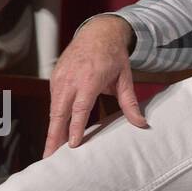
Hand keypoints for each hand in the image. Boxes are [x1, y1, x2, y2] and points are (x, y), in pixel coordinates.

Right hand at [43, 15, 146, 157]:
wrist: (98, 32)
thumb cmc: (113, 56)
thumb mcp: (125, 78)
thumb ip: (130, 103)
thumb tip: (142, 124)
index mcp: (89, 80)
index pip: (80, 108)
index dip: (76, 127)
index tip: (73, 144)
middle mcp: (71, 80)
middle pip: (59, 113)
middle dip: (54, 136)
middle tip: (50, 157)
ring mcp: (60, 78)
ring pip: (53, 109)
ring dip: (51, 130)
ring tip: (51, 151)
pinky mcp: (54, 78)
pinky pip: (53, 102)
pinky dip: (53, 118)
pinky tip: (55, 132)